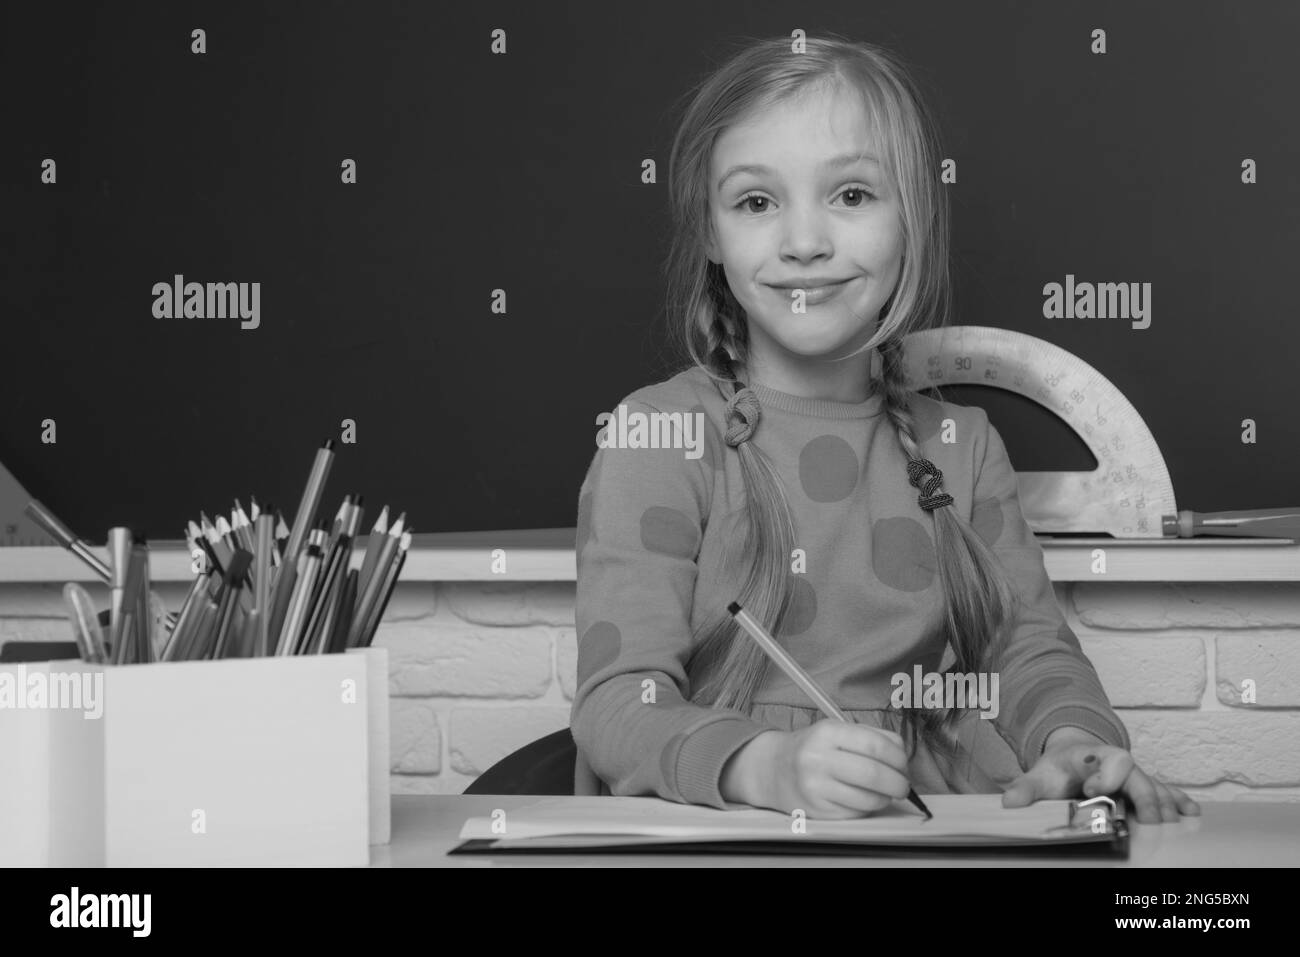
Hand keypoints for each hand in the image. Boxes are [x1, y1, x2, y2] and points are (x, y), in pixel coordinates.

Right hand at [758, 720, 912, 818]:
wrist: (773, 769)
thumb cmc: (813, 748)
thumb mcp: (835, 730)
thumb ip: (870, 736)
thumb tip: (902, 756)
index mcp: (827, 732)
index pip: (875, 744)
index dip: (898, 757)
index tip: (904, 764)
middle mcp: (818, 759)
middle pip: (873, 774)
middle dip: (898, 782)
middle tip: (903, 785)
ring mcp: (816, 787)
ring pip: (868, 798)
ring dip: (886, 798)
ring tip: (886, 792)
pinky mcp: (817, 810)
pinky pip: (856, 812)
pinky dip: (868, 807)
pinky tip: (865, 799)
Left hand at [1001, 727, 1200, 822]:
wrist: (1073, 757)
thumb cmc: (1058, 768)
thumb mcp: (1040, 774)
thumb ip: (1026, 787)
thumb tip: (1009, 802)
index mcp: (1098, 756)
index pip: (1114, 760)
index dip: (1107, 777)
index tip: (1092, 793)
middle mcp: (1122, 766)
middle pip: (1142, 778)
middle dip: (1147, 800)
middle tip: (1149, 824)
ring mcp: (1135, 777)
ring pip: (1157, 789)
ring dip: (1167, 807)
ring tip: (1175, 827)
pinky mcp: (1143, 789)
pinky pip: (1166, 792)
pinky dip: (1179, 802)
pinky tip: (1192, 813)